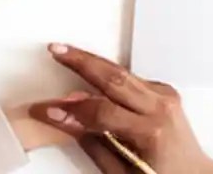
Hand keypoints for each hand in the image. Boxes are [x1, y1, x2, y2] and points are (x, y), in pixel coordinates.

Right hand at [28, 44, 212, 173]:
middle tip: (56, 52)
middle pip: (113, 78)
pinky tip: (91, 69)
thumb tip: (68, 120)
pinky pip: (131, 78)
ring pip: (121, 72)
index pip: (101, 112)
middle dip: (80, 62)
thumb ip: (95, 144)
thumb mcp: (122, 172)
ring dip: (91, 60)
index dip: (70, 110)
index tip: (47, 109)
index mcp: (150, 132)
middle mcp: (160, 108)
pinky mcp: (164, 91)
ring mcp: (165, 96)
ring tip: (66, 52)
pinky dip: (109, 74)